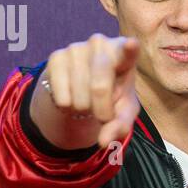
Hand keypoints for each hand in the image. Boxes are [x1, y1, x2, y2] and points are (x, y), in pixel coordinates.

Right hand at [43, 34, 140, 148]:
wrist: (85, 88)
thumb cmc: (113, 96)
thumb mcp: (123, 112)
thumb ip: (119, 126)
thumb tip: (104, 142)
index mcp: (125, 54)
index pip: (129, 51)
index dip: (129, 49)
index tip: (131, 45)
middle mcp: (101, 44)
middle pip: (100, 87)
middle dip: (101, 110)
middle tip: (102, 115)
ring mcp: (77, 47)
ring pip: (79, 93)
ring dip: (83, 108)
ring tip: (87, 101)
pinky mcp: (56, 56)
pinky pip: (61, 93)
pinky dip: (67, 104)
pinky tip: (72, 96)